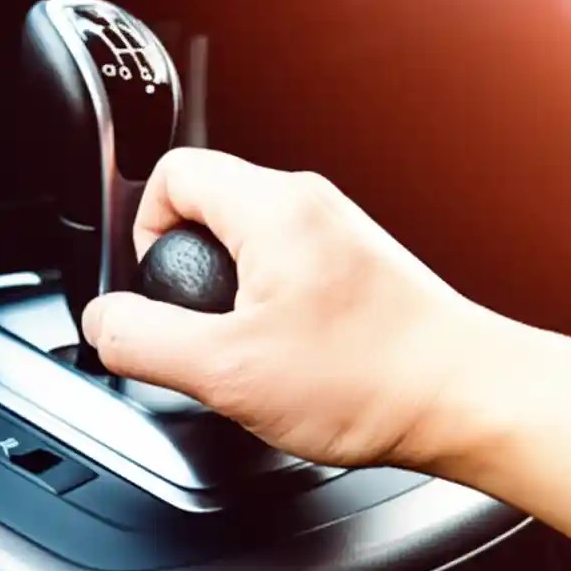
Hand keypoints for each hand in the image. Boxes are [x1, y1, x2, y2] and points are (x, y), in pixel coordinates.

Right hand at [82, 148, 511, 469]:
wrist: (466, 397)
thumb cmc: (372, 378)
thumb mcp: (227, 370)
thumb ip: (143, 341)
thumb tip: (104, 323)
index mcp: (273, 207)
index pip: (171, 173)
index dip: (144, 231)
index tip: (160, 289)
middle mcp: (308, 203)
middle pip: (207, 205)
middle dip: (190, 271)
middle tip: (207, 331)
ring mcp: (338, 230)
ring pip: (247, 239)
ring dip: (232, 294)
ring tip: (253, 351)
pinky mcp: (358, 263)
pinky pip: (286, 264)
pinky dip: (271, 306)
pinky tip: (292, 357)